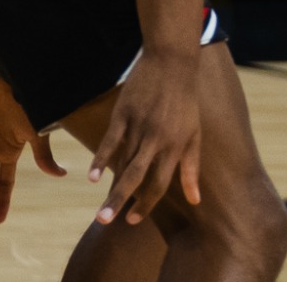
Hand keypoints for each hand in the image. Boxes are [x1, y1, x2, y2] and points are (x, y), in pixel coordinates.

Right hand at [88, 51, 200, 226]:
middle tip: (106, 222)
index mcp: (176, 145)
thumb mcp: (194, 135)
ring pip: (122, 162)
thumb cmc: (185, 103)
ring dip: (111, 186)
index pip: (160, 182)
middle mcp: (158, 139)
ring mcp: (140, 126)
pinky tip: (90, 178)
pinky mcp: (124, 114)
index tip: (133, 221)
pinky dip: (100, 159)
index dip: (146, 204)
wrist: (173, 63)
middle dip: (122, 201)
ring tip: (101, 211)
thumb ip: (191, 168)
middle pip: (138, 176)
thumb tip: (196, 200)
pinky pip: (110, 141)